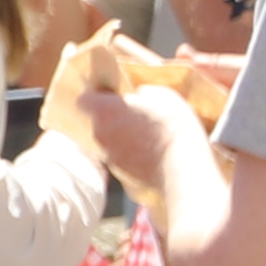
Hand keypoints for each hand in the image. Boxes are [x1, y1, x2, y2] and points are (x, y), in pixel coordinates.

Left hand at [64, 79, 192, 190]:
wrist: (182, 163)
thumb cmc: (171, 123)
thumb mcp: (161, 94)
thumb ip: (140, 93)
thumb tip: (137, 96)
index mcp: (103, 109)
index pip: (83, 100)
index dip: (97, 97)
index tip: (112, 96)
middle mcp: (99, 132)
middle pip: (98, 121)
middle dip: (113, 118)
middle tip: (136, 116)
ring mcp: (108, 154)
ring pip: (110, 141)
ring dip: (123, 137)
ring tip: (148, 136)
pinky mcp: (120, 172)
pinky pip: (121, 157)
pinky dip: (131, 154)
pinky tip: (152, 153)